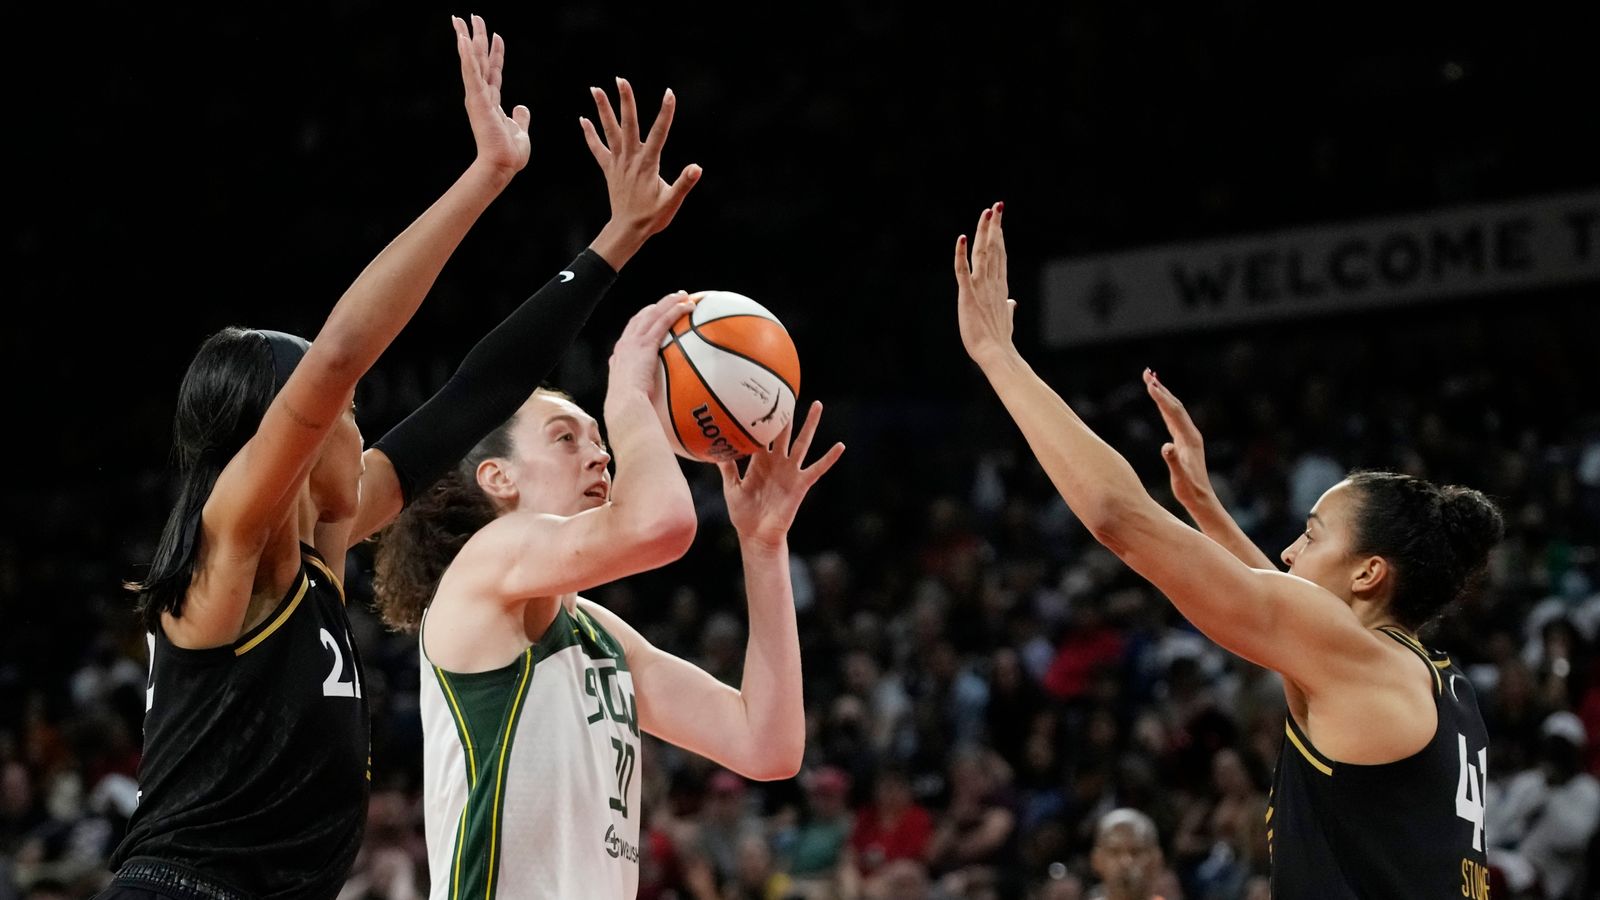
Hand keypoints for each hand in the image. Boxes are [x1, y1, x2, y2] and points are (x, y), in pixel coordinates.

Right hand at [454, 15, 530, 180]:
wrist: (503, 165)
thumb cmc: (509, 154)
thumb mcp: (519, 130)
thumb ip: (520, 117)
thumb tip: (521, 107)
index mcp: (492, 101)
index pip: (494, 70)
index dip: (496, 52)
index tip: (497, 35)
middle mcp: (481, 96)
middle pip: (480, 60)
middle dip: (476, 37)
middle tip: (472, 16)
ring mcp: (478, 97)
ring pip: (472, 61)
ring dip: (467, 39)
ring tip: (461, 19)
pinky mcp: (477, 100)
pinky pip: (472, 73)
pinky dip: (468, 56)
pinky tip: (463, 39)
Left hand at [583, 78, 702, 264]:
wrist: (628, 230)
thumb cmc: (653, 218)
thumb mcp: (672, 202)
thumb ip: (684, 184)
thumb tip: (697, 168)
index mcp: (648, 164)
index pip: (659, 133)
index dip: (665, 113)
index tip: (669, 93)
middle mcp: (631, 159)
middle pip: (628, 124)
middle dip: (625, 101)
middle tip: (620, 79)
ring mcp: (618, 163)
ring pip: (609, 131)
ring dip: (603, 109)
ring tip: (595, 88)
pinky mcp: (609, 169)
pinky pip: (597, 149)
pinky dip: (590, 134)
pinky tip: (583, 119)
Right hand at [606, 292, 693, 402]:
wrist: (625, 405)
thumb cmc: (629, 407)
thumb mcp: (632, 395)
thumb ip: (641, 389)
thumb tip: (654, 398)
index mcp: (620, 355)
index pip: (632, 330)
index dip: (644, 319)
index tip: (655, 313)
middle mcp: (625, 344)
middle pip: (642, 316)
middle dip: (657, 305)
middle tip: (672, 299)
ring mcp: (634, 342)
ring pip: (653, 313)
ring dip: (669, 302)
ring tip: (683, 296)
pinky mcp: (645, 344)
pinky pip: (663, 321)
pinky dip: (675, 311)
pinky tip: (688, 306)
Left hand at [718, 401, 844, 548]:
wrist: (756, 535)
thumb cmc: (743, 513)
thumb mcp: (731, 487)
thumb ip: (727, 468)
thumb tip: (713, 449)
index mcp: (760, 461)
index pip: (761, 434)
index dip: (761, 418)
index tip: (761, 397)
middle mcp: (777, 462)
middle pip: (783, 433)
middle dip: (786, 414)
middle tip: (788, 390)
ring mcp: (790, 472)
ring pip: (801, 443)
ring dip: (810, 425)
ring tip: (818, 406)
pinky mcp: (800, 484)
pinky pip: (817, 469)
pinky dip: (829, 458)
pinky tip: (840, 446)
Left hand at [954, 202, 1014, 365]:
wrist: (996, 355)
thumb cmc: (999, 341)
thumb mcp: (1005, 320)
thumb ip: (1008, 308)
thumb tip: (1012, 303)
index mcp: (999, 287)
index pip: (1000, 256)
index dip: (999, 236)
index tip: (999, 220)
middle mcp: (992, 283)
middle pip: (995, 249)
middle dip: (996, 226)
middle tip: (997, 205)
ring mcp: (980, 288)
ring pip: (983, 253)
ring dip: (984, 232)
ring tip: (988, 212)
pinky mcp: (967, 295)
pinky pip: (963, 270)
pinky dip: (961, 253)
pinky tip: (962, 237)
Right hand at [1143, 369, 1215, 508]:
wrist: (1201, 498)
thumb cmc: (1189, 489)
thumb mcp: (1180, 477)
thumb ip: (1172, 461)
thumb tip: (1165, 446)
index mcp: (1189, 438)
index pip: (1173, 412)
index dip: (1161, 398)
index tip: (1149, 384)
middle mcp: (1190, 433)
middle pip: (1174, 405)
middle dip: (1160, 388)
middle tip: (1147, 372)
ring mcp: (1188, 436)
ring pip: (1174, 409)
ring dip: (1162, 394)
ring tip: (1150, 380)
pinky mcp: (1184, 441)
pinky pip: (1172, 418)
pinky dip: (1164, 406)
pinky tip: (1159, 402)